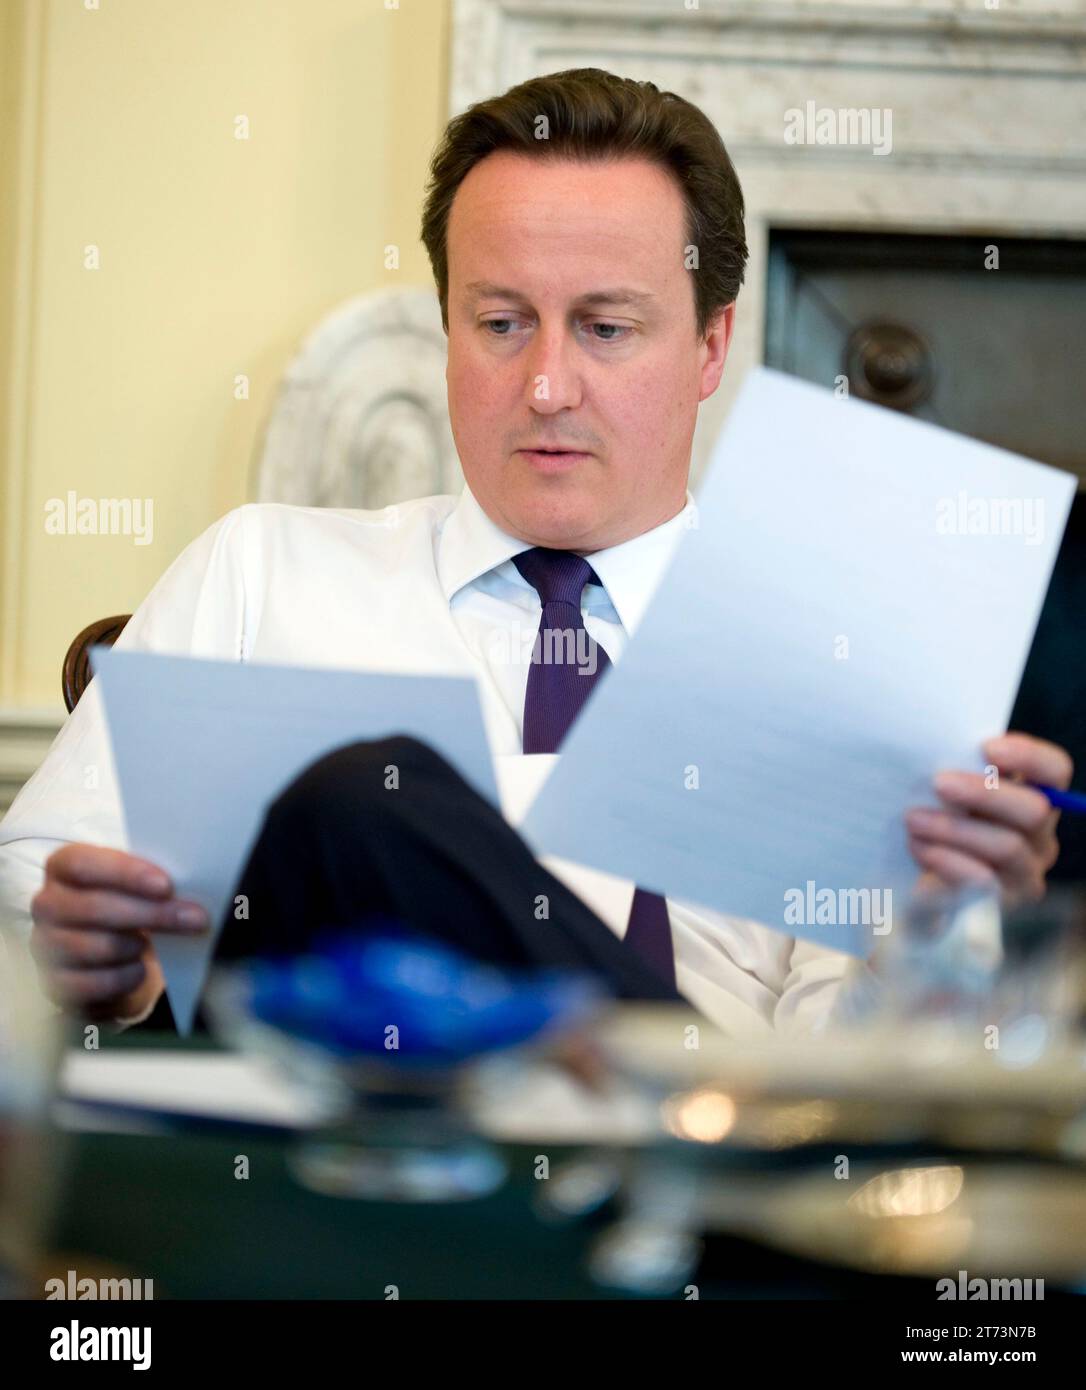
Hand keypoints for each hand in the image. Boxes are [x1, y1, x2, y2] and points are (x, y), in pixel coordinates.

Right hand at [30, 844, 208, 1022]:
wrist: (108, 955)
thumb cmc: (126, 906)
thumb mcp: (135, 884)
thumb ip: (152, 879)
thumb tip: (189, 888)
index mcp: (63, 867)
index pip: (82, 864)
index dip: (125, 873)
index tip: (166, 885)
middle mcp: (46, 904)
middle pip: (95, 907)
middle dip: (152, 913)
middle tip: (195, 918)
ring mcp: (45, 946)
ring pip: (100, 946)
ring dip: (138, 946)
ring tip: (153, 944)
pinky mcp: (54, 984)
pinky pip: (97, 983)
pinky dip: (127, 976)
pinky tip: (139, 969)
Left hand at [905, 732, 1071, 903]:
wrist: (919, 885)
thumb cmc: (938, 822)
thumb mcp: (951, 794)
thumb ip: (958, 770)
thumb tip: (939, 746)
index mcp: (1034, 799)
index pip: (1056, 771)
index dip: (1029, 756)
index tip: (987, 748)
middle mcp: (1039, 838)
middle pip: (1035, 811)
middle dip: (985, 793)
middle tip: (939, 782)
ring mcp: (1025, 873)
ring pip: (1008, 847)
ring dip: (956, 829)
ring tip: (914, 819)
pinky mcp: (1002, 903)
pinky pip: (984, 882)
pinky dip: (949, 862)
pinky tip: (921, 848)